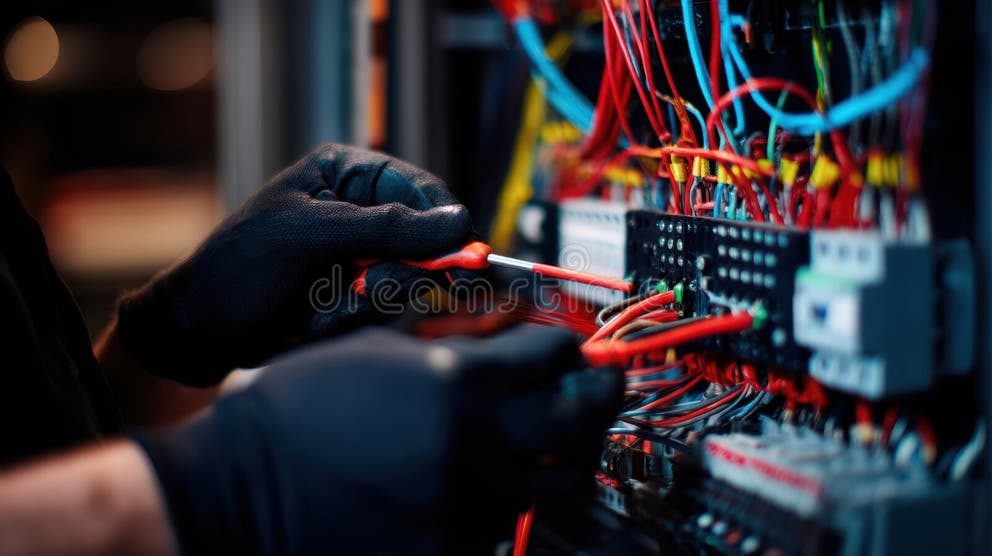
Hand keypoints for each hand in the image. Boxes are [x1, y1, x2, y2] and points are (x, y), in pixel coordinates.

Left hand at [116, 144, 472, 385]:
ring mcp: (361, 254)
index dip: (444, 222)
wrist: (199, 330)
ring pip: (410, 278)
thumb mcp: (313, 236)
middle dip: (402, 270)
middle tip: (371, 289)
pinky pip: (386, 306)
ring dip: (372, 298)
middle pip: (426, 238)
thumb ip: (388, 228)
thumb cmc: (242, 267)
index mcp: (347, 173)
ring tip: (326, 305)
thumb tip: (459, 222)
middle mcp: (361, 210)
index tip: (458, 257)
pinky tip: (317, 317)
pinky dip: (355, 317)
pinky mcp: (356, 292)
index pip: (422, 189)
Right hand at [134, 326, 621, 554]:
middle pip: (581, 413)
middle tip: (598, 384)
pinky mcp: (454, 549)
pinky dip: (513, 494)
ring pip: (559, 476)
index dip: (564, 343)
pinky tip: (489, 476)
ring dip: (567, 449)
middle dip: (599, 391)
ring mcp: (469, 503)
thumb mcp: (377, 349)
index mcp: (455, 381)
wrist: (245, 487)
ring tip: (555, 436)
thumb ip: (450, 336)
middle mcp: (475, 443)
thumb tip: (508, 327)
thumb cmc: (299, 409)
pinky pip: (509, 520)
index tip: (562, 346)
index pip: (554, 353)